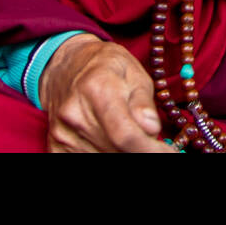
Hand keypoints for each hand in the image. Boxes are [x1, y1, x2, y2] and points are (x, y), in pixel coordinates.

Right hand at [39, 34, 168, 152]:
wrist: (66, 64)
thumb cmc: (106, 65)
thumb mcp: (135, 71)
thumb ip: (144, 102)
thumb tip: (151, 129)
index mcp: (99, 88)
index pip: (125, 135)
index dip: (150, 150)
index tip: (170, 155)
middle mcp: (76, 113)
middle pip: (116, 150)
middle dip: (141, 150)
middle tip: (152, 142)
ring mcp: (63, 132)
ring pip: (102, 157)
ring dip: (123, 152)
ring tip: (131, 135)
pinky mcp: (56, 145)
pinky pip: (86, 160)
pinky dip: (105, 153)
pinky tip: (113, 142)